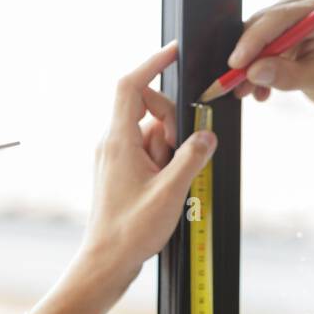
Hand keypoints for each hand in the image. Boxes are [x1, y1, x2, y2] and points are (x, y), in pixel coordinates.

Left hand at [84, 40, 216, 288]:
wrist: (107, 261)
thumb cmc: (131, 231)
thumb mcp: (170, 192)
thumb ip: (191, 158)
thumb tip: (207, 135)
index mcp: (118, 140)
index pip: (132, 86)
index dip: (152, 64)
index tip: (173, 52)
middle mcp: (113, 143)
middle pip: (149, 111)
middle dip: (171, 127)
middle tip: (178, 160)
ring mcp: (115, 157)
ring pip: (151, 135)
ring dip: (168, 151)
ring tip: (167, 185)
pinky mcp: (120, 171)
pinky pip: (147, 153)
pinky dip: (162, 164)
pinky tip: (164, 190)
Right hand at [227, 0, 313, 130]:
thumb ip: (286, 75)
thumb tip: (253, 72)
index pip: (278, 20)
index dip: (253, 42)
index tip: (236, 64)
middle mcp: (303, 2)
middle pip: (262, 25)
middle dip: (248, 57)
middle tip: (234, 85)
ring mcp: (292, 12)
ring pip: (257, 36)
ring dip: (250, 66)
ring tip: (247, 93)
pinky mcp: (283, 27)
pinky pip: (260, 44)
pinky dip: (257, 67)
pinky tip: (260, 90)